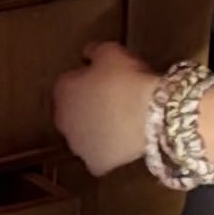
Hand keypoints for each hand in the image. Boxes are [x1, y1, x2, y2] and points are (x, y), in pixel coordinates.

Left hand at [53, 41, 161, 178]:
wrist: (152, 114)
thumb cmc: (129, 79)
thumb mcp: (111, 52)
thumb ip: (93, 51)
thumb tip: (86, 54)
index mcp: (62, 90)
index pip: (70, 83)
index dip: (88, 80)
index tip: (106, 79)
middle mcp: (62, 119)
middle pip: (72, 111)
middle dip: (87, 106)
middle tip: (113, 101)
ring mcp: (77, 145)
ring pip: (83, 136)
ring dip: (94, 130)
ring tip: (119, 123)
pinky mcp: (95, 163)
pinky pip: (97, 158)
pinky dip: (106, 153)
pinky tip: (119, 145)